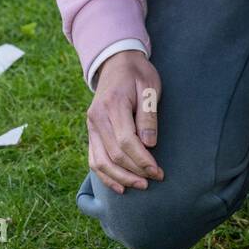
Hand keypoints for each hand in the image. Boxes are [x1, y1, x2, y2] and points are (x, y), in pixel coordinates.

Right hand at [87, 50, 163, 193]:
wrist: (116, 62)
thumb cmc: (138, 73)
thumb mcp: (149, 87)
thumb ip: (148, 115)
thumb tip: (149, 145)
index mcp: (113, 104)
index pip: (126, 141)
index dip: (142, 159)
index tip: (158, 170)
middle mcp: (97, 118)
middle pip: (114, 154)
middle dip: (135, 171)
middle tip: (154, 179)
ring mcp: (91, 126)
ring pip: (100, 161)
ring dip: (120, 178)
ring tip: (140, 186)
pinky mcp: (91, 132)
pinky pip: (94, 159)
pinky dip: (105, 176)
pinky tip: (119, 186)